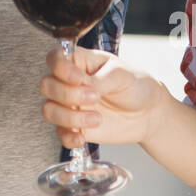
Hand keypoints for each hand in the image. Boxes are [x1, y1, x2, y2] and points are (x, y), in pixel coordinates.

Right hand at [40, 45, 164, 148]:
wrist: (149, 113)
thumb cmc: (136, 85)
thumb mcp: (121, 75)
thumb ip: (99, 79)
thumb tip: (83, 86)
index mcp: (80, 62)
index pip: (55, 58)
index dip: (60, 68)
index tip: (79, 78)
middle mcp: (70, 83)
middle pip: (47, 85)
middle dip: (67, 94)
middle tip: (94, 98)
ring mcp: (71, 105)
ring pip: (49, 110)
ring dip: (70, 117)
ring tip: (97, 118)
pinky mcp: (75, 127)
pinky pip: (60, 134)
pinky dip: (69, 137)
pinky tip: (83, 136)